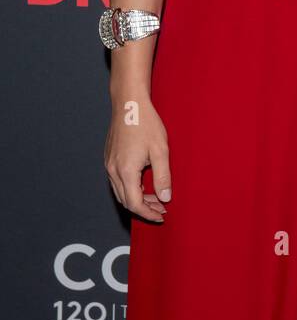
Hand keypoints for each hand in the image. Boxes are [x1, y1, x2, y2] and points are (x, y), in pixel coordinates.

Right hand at [104, 95, 170, 223]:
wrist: (129, 103)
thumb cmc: (146, 123)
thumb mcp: (160, 151)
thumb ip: (163, 177)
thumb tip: (165, 198)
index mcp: (125, 171)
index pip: (134, 204)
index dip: (148, 213)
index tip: (161, 216)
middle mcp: (113, 170)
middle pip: (126, 201)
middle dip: (144, 208)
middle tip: (161, 208)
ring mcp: (109, 164)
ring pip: (120, 191)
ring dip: (137, 198)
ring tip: (155, 197)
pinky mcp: (109, 158)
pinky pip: (117, 181)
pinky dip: (130, 187)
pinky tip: (144, 183)